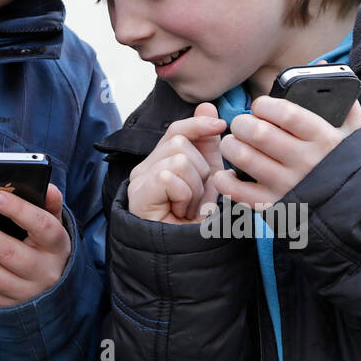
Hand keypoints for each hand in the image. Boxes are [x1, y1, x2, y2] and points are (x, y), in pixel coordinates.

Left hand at [0, 184, 71, 305]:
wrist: (48, 286)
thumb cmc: (44, 244)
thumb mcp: (53, 223)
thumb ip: (49, 204)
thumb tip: (47, 188)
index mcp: (56, 245)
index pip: (42, 226)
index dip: (19, 210)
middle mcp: (42, 271)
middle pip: (7, 252)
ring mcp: (22, 292)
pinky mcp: (2, 304)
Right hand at [127, 102, 226, 223]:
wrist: (187, 254)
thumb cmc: (196, 219)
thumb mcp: (209, 177)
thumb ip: (207, 143)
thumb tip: (207, 105)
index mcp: (161, 160)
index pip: (177, 129)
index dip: (198, 124)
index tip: (221, 125)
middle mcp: (145, 166)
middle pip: (179, 143)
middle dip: (201, 170)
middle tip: (198, 197)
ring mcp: (139, 179)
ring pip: (178, 159)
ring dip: (195, 187)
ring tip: (189, 207)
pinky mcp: (138, 191)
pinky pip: (170, 176)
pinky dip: (184, 196)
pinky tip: (180, 211)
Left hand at [215, 96, 360, 206]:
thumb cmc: (355, 166)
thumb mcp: (356, 131)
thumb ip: (343, 99)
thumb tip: (326, 67)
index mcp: (323, 138)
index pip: (284, 112)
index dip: (264, 105)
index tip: (260, 106)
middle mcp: (305, 161)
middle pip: (257, 133)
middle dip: (241, 123)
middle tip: (242, 125)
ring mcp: (289, 185)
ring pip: (243, 158)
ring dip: (231, 146)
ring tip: (235, 143)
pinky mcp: (276, 207)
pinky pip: (239, 192)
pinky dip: (226, 180)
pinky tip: (229, 172)